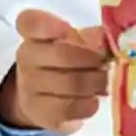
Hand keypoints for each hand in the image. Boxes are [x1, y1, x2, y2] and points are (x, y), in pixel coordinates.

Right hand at [0, 8, 109, 133]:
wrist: (41, 97)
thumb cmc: (63, 61)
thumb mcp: (73, 43)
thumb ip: (90, 37)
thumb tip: (109, 37)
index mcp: (33, 34)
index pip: (31, 23)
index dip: (48, 25)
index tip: (67, 29)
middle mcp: (26, 58)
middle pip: (61, 54)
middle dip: (91, 58)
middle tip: (105, 63)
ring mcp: (30, 87)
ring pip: (69, 83)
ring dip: (95, 82)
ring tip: (104, 81)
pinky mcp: (42, 113)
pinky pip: (69, 107)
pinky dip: (88, 104)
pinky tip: (94, 99)